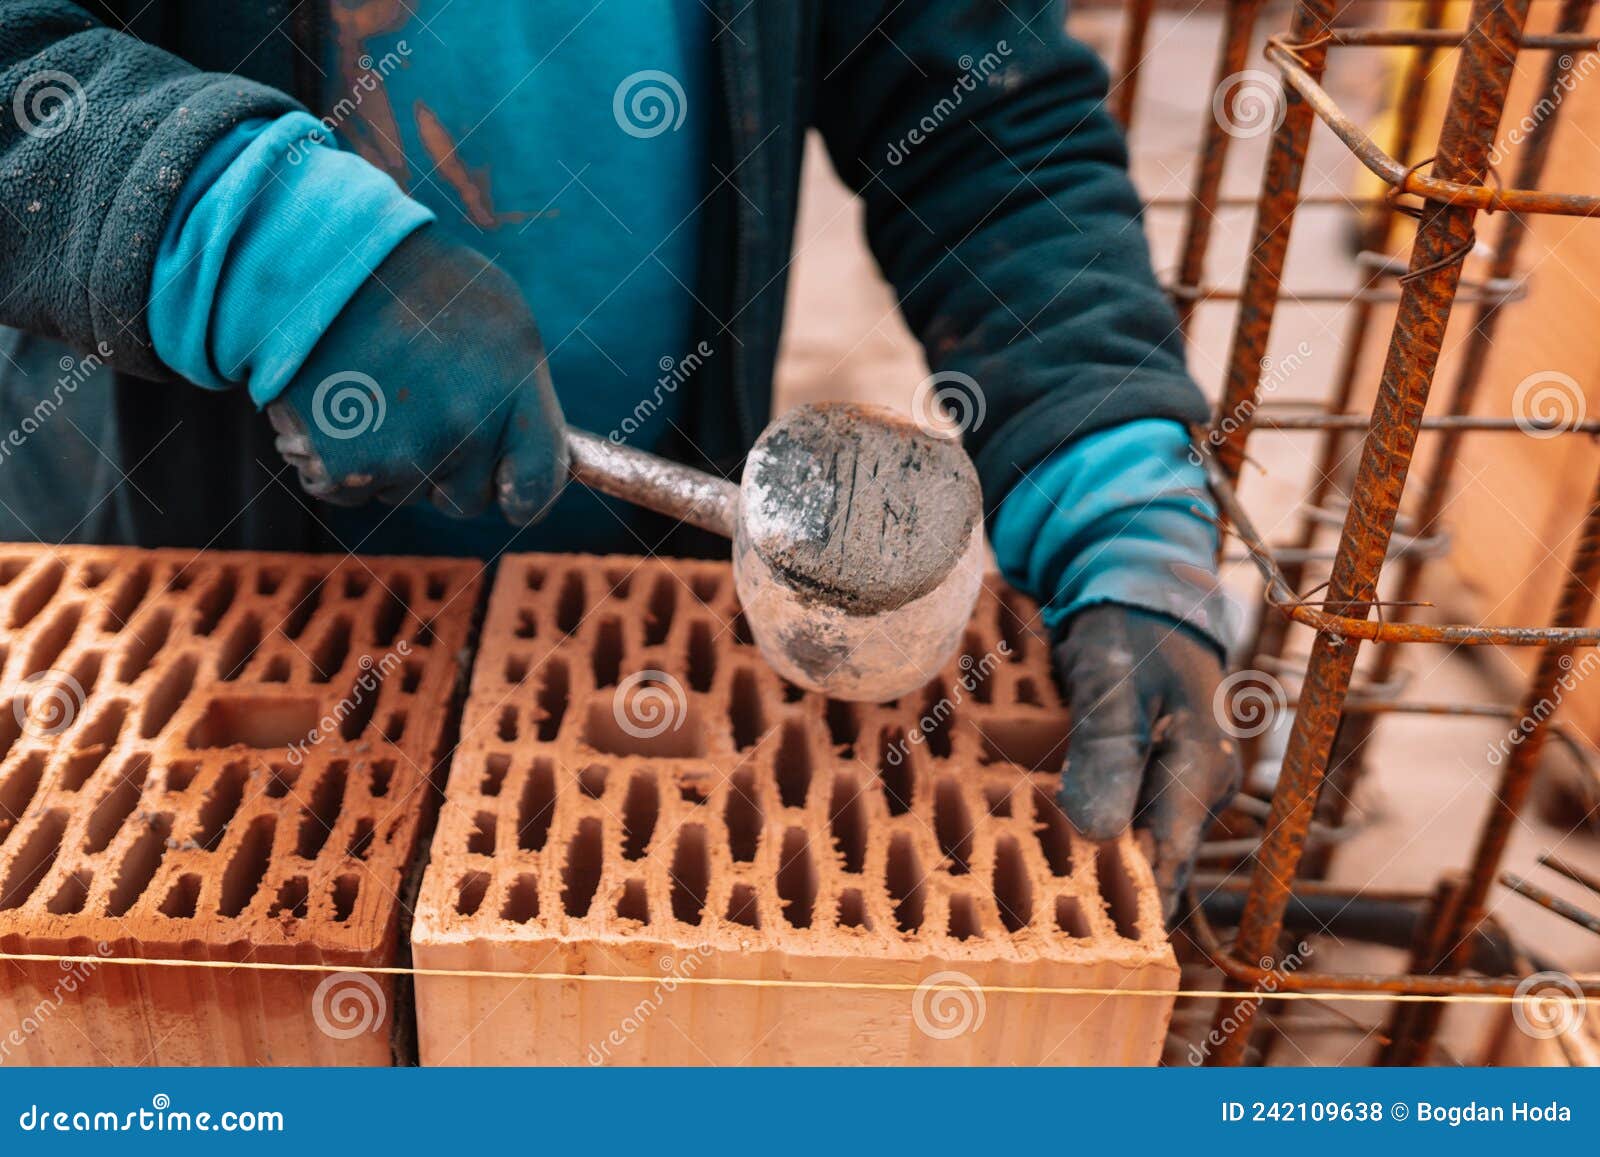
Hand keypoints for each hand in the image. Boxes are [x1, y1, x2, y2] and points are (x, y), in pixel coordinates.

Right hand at [268, 226, 567, 522]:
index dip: (522, 496)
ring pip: (404, 494)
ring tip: (374, 389)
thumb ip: (522, 396)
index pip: (537, 486)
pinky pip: (348, 493)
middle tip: (418, 407)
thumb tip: (535, 458)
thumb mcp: (501, 320)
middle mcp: (466, 427)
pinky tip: (337, 407)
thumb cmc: (417, 281)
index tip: (509, 491)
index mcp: (514, 389)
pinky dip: (338, 462)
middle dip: (446, 470)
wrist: (319, 255)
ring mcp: (404, 451)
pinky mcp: (343, 465)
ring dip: (390, 460)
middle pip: (465, 500)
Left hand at [1051, 604, 1240, 922]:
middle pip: (1152, 860)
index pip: (1168, 863)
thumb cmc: (1130, 633)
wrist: (1138, 592)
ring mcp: (1181, 783)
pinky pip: (1126, 815)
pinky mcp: (1156, 774)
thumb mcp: (1114, 685)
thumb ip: (1109, 756)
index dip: (1130, 907)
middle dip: (1102, 886)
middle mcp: (1201, 787)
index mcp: (1203, 771)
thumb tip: (1100, 834)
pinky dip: (1090, 827)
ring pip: (1136, 840)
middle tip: (1038, 914)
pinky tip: (1045, 838)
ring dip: (1091, 857)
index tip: (1084, 940)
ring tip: (1032, 884)